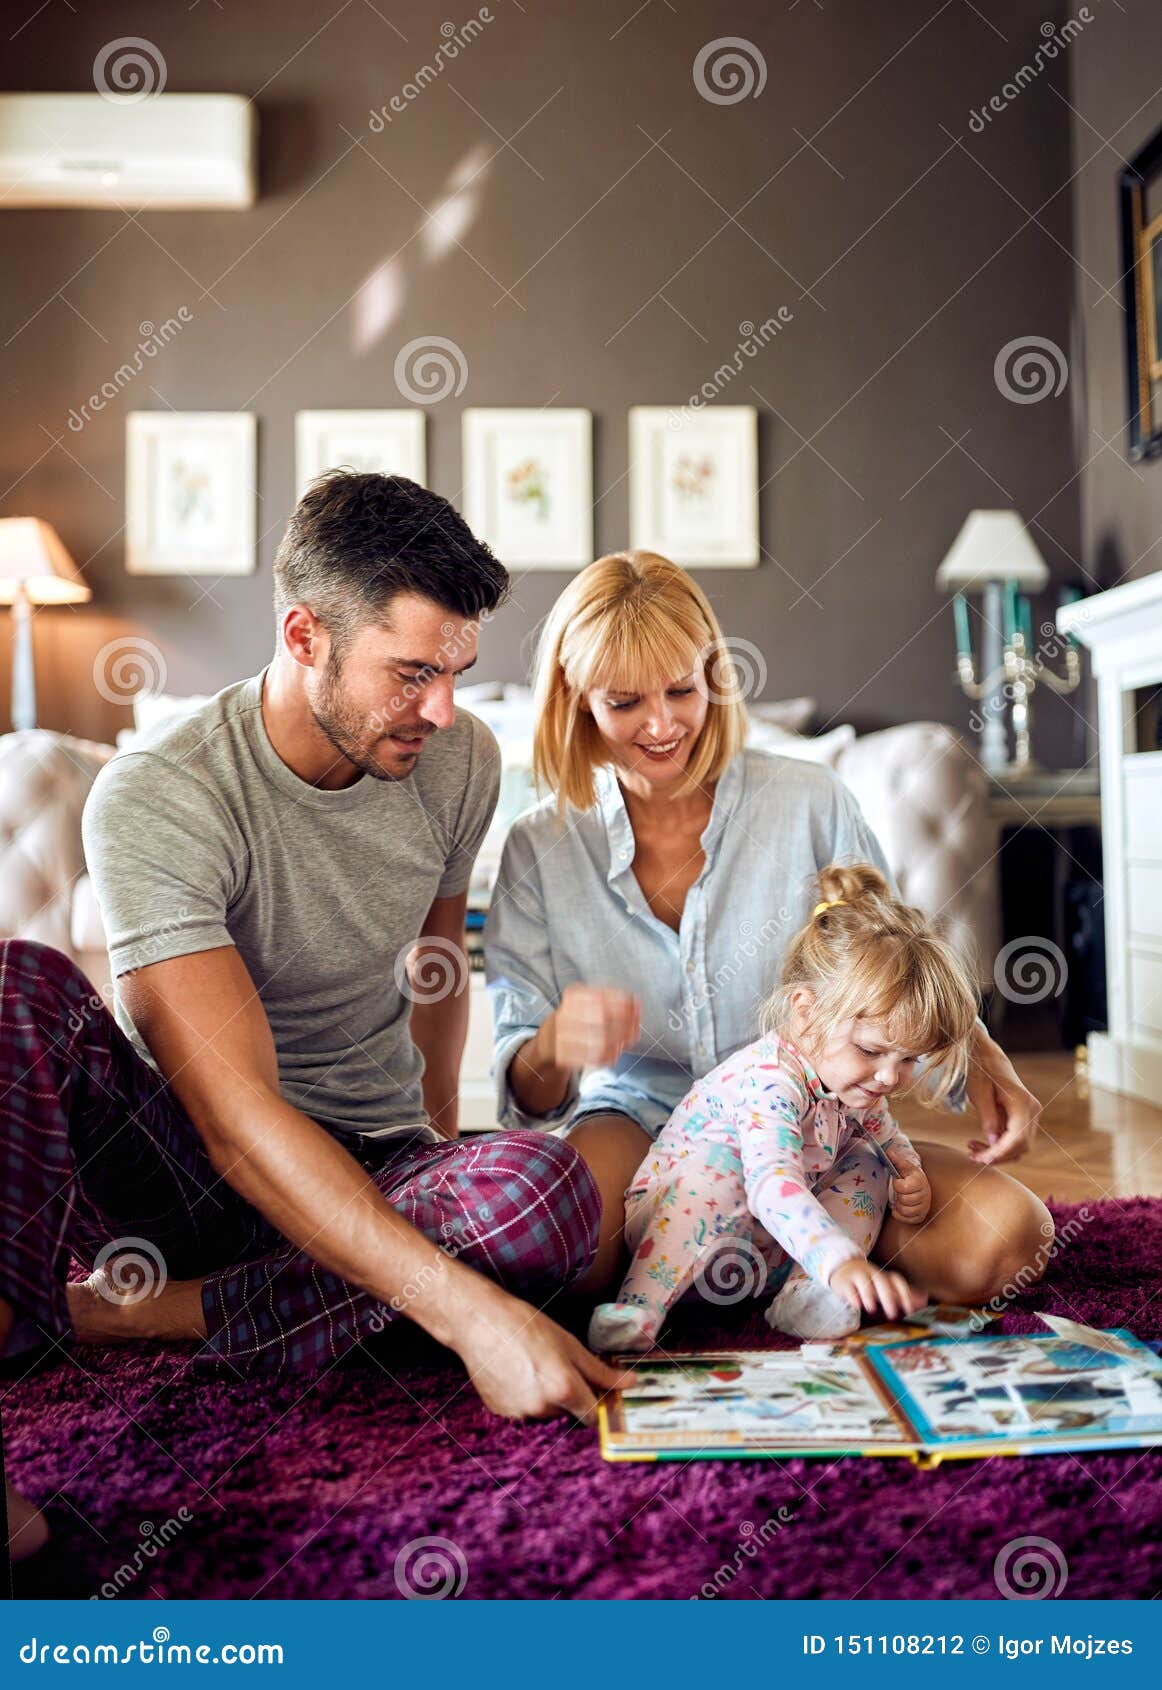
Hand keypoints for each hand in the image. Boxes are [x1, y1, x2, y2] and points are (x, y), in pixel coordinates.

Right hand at [453, 1283, 635, 1424]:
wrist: (480, 1323)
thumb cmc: (526, 1326)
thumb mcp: (569, 1343)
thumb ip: (600, 1370)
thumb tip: (631, 1384)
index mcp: (564, 1389)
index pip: (592, 1417)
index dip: (596, 1405)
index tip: (596, 1393)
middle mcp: (542, 1408)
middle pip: (568, 1414)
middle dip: (569, 1397)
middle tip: (557, 1367)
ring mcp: (519, 1413)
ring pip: (545, 1412)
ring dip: (546, 1397)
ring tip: (533, 1366)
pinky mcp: (501, 1412)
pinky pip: (523, 1411)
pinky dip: (524, 1397)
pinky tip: (516, 1373)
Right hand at [548, 984, 641, 1069]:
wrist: (548, 1040)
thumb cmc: (575, 1018)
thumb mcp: (585, 1001)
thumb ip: (611, 1000)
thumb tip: (635, 1003)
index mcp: (571, 998)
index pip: (599, 997)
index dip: (622, 1002)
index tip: (636, 1005)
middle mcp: (564, 1015)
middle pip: (600, 1019)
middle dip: (624, 1022)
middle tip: (637, 1024)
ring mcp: (561, 1037)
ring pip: (598, 1040)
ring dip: (620, 1040)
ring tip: (631, 1038)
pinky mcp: (563, 1057)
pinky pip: (591, 1058)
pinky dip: (609, 1055)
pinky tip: (618, 1051)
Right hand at [828, 1256, 927, 1322]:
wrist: (843, 1268)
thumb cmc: (870, 1282)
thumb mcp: (886, 1286)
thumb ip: (903, 1294)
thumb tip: (924, 1300)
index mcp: (884, 1277)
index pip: (897, 1281)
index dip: (905, 1294)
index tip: (911, 1310)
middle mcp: (872, 1274)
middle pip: (882, 1280)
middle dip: (888, 1297)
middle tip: (892, 1314)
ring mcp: (857, 1277)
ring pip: (864, 1281)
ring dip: (869, 1294)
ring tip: (872, 1309)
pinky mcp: (844, 1283)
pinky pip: (848, 1287)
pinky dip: (853, 1296)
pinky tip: (857, 1305)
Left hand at [885, 1146, 930, 1224]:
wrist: (921, 1187)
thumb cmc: (911, 1177)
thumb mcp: (904, 1167)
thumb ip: (896, 1160)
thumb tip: (889, 1152)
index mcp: (920, 1182)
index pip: (902, 1187)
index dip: (896, 1184)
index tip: (899, 1181)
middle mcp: (925, 1196)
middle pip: (903, 1200)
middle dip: (898, 1195)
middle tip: (900, 1191)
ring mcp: (924, 1208)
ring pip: (904, 1211)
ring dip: (899, 1205)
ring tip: (901, 1198)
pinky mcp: (920, 1217)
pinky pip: (905, 1219)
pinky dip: (899, 1214)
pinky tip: (901, 1206)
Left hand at [965, 1026, 1040, 1165]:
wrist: (987, 1056)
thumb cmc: (980, 1070)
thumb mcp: (979, 1093)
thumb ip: (988, 1118)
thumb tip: (995, 1143)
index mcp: (1022, 1102)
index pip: (1018, 1138)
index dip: (1001, 1154)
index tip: (981, 1160)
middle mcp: (1032, 1109)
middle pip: (1021, 1146)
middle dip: (997, 1156)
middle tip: (972, 1157)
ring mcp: (1031, 1114)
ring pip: (1019, 1146)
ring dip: (998, 1153)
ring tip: (973, 1150)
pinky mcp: (1024, 1117)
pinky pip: (1015, 1138)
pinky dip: (1000, 1145)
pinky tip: (981, 1144)